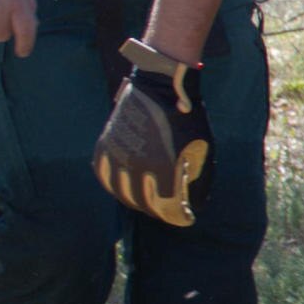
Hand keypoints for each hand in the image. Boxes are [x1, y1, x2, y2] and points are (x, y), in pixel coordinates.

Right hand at [90, 59, 207, 227]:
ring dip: (134, 201)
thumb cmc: (187, 118)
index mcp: (162, 168)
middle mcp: (135, 165)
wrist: (159, 85)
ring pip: (120, 191)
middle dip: (157, 211)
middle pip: (142, 202)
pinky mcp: (106, 143)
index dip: (177, 217)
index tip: (185, 219)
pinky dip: (111, 184)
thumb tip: (194, 205)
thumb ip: (199, 178)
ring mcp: (117, 154)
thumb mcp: (202, 149)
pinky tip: (121, 187)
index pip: (166, 207)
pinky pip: (102, 172)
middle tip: (167, 211)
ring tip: (145, 202)